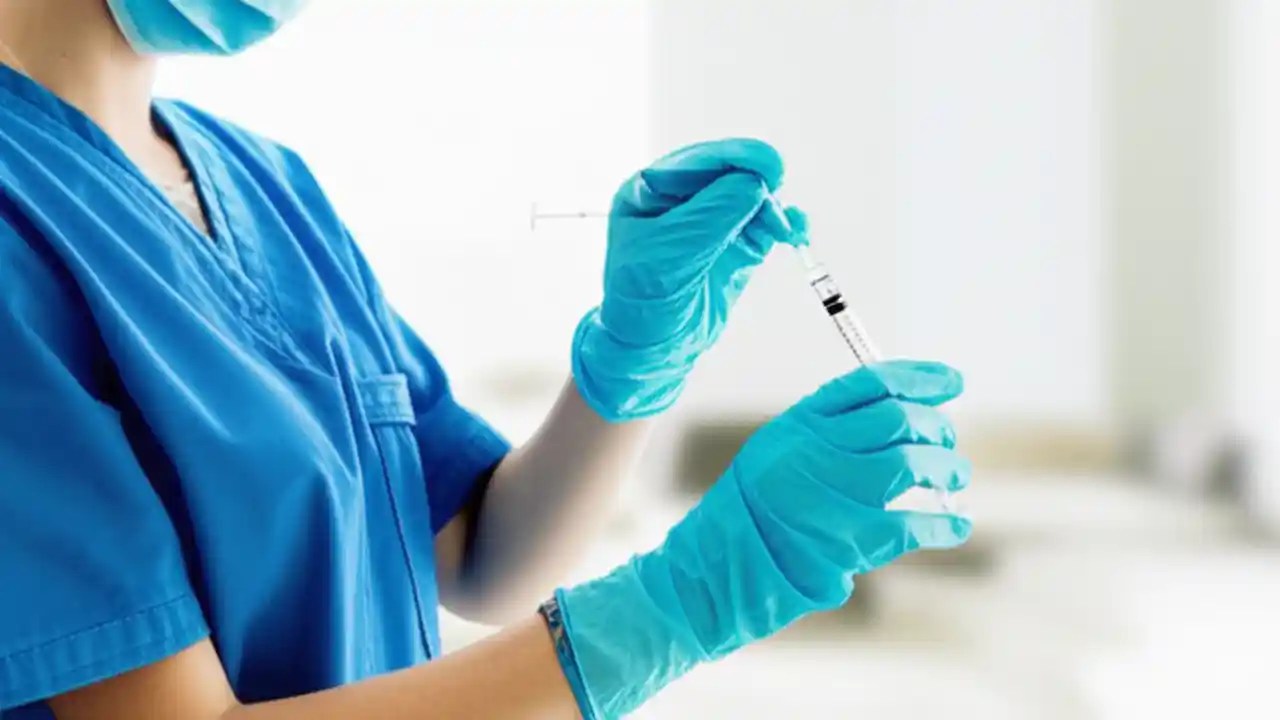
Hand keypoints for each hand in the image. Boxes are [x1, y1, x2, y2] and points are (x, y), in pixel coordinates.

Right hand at [553, 361, 972, 717]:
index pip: (870, 384)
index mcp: (800, 423)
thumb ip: (828, 431)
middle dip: (936, 426)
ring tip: (953, 475)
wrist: (722, 565)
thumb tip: (901, 414)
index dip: (918, 378)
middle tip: (947, 441)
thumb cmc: (755, 510)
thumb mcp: (778, 450)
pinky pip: (914, 523)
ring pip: (913, 463)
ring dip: (945, 468)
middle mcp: (816, 450)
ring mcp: (834, 493)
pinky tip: (957, 524)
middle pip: (898, 420)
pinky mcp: (850, 538)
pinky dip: (944, 524)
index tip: (951, 381)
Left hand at [571, 138, 805, 421]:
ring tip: (786, 228)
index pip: (699, 161)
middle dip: (758, 182)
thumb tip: (753, 183)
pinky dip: (783, 223)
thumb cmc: (643, 304)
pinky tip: (794, 231)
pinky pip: (765, 223)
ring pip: (752, 197)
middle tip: (779, 189)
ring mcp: (711, 221)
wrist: (653, 350)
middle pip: (730, 173)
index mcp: (650, 191)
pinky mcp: (737, 245)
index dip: (736, 157)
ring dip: (774, 206)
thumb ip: (711, 215)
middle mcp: (682, 200)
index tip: (768, 163)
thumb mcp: (670, 255)